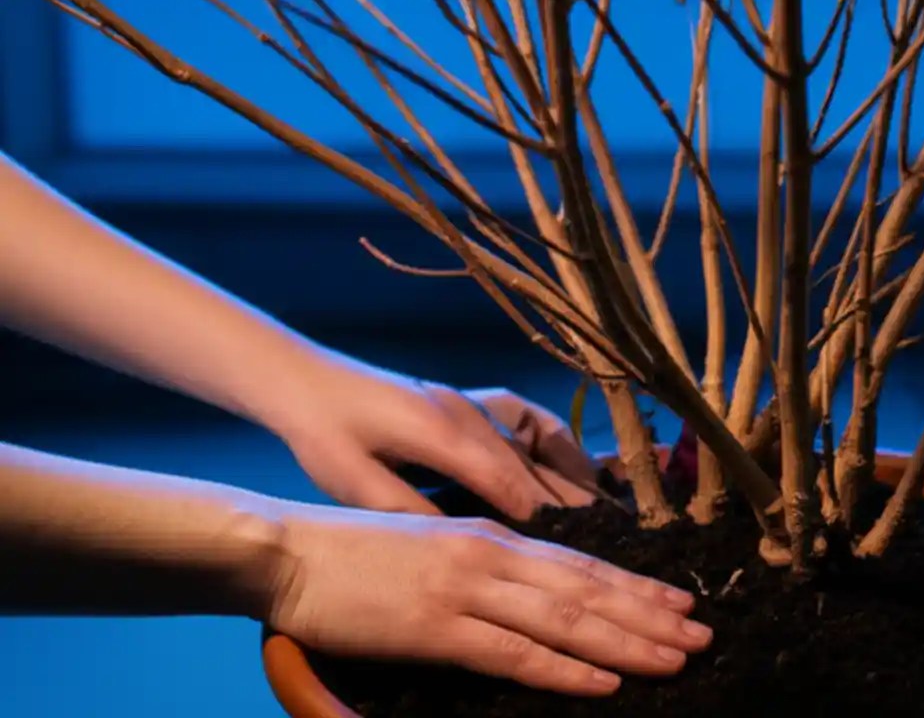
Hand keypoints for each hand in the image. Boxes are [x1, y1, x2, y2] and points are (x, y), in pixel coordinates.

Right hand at [267, 508, 711, 694]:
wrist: (288, 551)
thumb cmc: (354, 551)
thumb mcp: (433, 543)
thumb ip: (484, 561)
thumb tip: (531, 586)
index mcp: (491, 535)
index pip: (581, 563)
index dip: (636, 586)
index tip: (682, 603)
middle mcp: (492, 555)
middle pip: (589, 590)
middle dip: (651, 615)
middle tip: (704, 635)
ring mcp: (467, 590)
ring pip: (566, 619)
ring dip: (628, 642)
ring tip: (678, 659)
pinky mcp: (437, 627)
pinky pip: (514, 654)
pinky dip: (565, 670)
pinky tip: (605, 684)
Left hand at [275, 351, 598, 518]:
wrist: (303, 379)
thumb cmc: (322, 435)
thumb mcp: (352, 482)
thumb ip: (404, 511)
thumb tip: (456, 545)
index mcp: (441, 433)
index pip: (507, 481)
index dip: (544, 516)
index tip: (578, 553)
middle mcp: (470, 412)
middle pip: (535, 463)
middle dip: (575, 503)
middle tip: (612, 544)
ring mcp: (475, 400)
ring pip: (542, 440)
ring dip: (577, 475)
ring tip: (608, 514)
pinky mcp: (472, 397)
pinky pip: (532, 420)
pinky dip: (561, 445)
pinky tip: (578, 468)